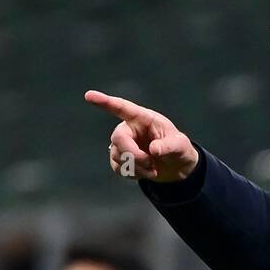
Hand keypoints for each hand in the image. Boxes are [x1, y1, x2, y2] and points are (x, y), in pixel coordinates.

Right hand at [84, 90, 199, 182]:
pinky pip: (118, 168)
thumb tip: (154, 150)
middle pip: (118, 139)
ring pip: (117, 156)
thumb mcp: (180, 145)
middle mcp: (129, 129)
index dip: (105, 102)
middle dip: (133, 155)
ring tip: (154, 170)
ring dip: (136, 167)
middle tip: (151, 165)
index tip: (89, 96)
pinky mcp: (121, 160)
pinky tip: (144, 172)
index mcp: (143, 118)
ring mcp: (123, 144)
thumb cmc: (179, 149)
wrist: (176, 167)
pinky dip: (132, 174)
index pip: (122, 108)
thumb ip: (169, 146)